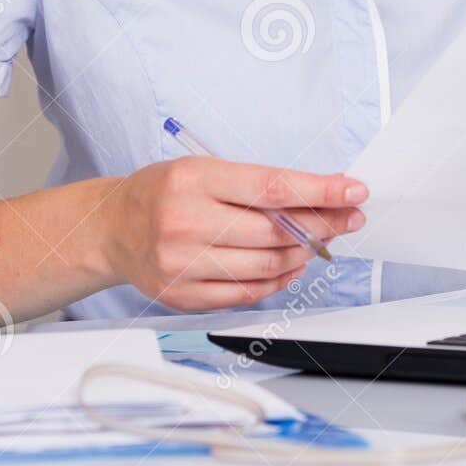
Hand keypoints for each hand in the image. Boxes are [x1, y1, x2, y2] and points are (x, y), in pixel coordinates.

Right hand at [101, 157, 367, 309]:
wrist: (111, 228)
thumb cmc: (164, 191)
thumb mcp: (205, 169)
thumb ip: (257, 184)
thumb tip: (320, 196)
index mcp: (194, 180)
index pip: (272, 187)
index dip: (321, 191)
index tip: (354, 191)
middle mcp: (186, 222)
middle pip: (275, 231)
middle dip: (323, 225)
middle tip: (348, 217)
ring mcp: (182, 264)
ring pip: (267, 266)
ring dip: (304, 254)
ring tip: (319, 241)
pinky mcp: (182, 296)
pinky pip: (248, 293)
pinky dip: (278, 281)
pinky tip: (290, 266)